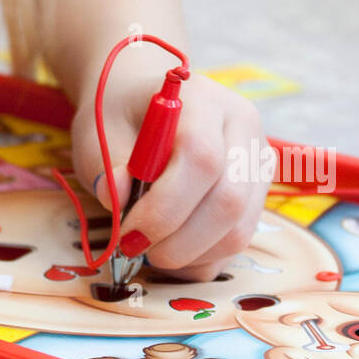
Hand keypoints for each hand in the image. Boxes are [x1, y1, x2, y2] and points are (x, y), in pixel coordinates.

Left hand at [69, 61, 274, 282]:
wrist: (144, 105)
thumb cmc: (122, 117)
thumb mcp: (99, 133)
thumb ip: (108, 166)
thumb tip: (115, 195)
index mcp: (204, 100)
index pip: (201, 158)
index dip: (165, 207)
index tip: (128, 233)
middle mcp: (242, 128)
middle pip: (229, 200)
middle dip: (178, 240)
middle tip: (135, 248)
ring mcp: (257, 161)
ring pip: (238, 229)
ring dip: (189, 254)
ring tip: (149, 246)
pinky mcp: (259, 191)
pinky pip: (237, 241)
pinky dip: (201, 258)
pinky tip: (170, 245)